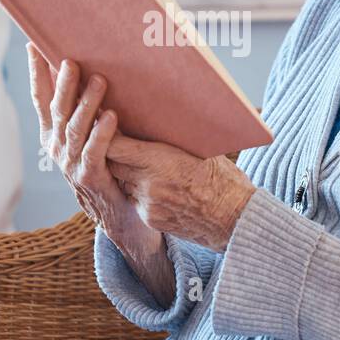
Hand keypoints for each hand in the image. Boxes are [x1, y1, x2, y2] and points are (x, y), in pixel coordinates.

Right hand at [26, 44, 154, 249]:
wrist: (117, 213)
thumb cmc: (106, 163)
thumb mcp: (89, 133)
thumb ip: (83, 106)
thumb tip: (89, 66)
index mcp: (51, 133)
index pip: (41, 97)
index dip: (36, 72)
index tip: (33, 44)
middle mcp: (56, 146)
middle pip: (57, 109)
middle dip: (64, 84)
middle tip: (72, 60)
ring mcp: (71, 163)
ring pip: (76, 128)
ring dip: (87, 104)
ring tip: (99, 81)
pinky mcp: (91, 177)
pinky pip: (96, 151)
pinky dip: (103, 133)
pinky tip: (113, 116)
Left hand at [106, 134, 256, 251]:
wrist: (235, 219)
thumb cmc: (224, 179)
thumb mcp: (200, 150)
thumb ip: (170, 141)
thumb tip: (152, 120)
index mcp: (161, 161)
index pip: (115, 146)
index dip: (105, 134)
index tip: (104, 122)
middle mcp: (149, 183)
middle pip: (112, 164)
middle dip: (112, 151)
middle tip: (114, 137)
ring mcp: (148, 203)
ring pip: (121, 182)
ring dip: (125, 172)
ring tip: (138, 162)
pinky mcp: (150, 219)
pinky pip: (133, 199)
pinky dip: (137, 190)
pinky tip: (154, 185)